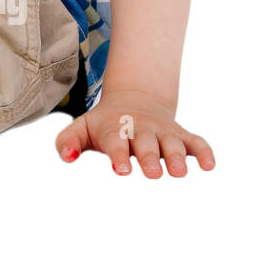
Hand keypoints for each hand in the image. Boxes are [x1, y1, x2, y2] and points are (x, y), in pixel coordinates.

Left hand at [55, 87, 215, 176]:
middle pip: (147, 143)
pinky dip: (204, 151)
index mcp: (115, 129)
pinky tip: (209, 165)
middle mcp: (141, 129)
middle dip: (150, 157)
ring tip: (179, 172)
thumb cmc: (104, 124)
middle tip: (153, 173)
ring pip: (172, 142)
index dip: (118, 155)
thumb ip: (67, 142)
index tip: (121, 170)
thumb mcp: (81, 128)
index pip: (116, 142)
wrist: (133, 101)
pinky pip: (196, 142)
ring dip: (177, 156)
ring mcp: (162, 132)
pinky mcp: (181, 135)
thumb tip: (67, 158)